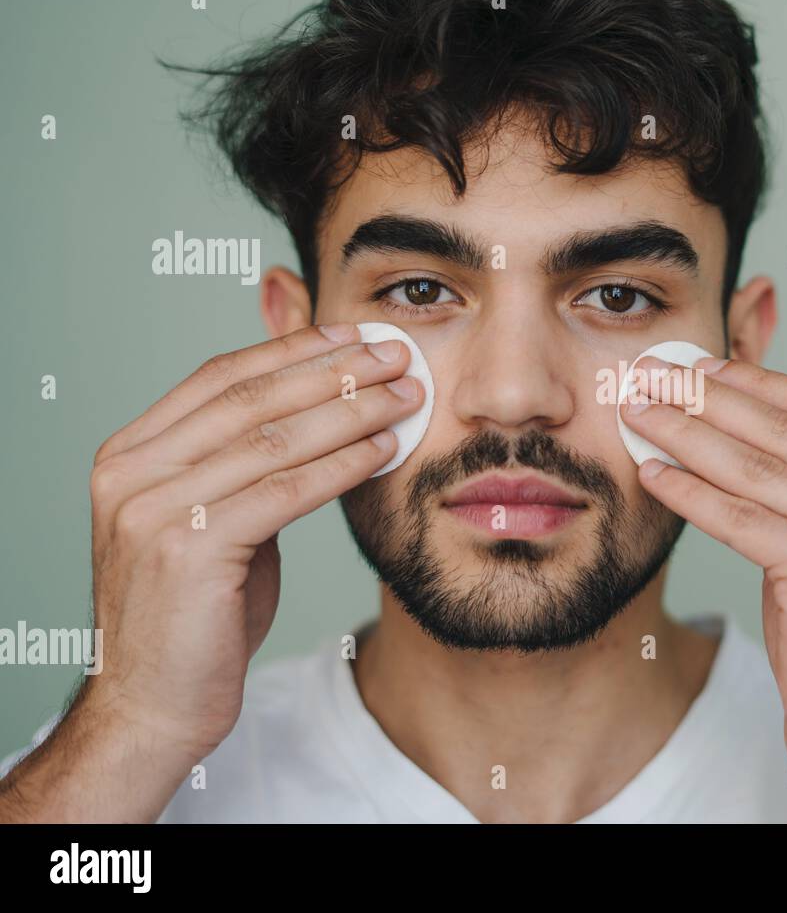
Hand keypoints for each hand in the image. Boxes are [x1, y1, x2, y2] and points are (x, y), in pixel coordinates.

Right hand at [83, 324, 421, 762]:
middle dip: (333, 371)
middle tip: (397, 355)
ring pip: (274, 440)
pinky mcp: (187, 550)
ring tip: (407, 396)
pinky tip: (385, 449)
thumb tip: (319, 409)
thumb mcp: (216, 520)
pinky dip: (342, 465)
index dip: (292, 351)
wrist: (155, 704)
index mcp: (128, 454)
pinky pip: (285, 491)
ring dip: (352, 411)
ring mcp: (152, 510)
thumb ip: (245, 466)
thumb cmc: (197, 614)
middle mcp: (130, 473)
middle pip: (250, 399)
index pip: (219, 378)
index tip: (353, 334)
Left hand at [620, 355, 786, 821]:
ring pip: (759, 467)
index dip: (762, 382)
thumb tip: (740, 436)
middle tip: (655, 372)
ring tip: (639, 412)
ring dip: (688, 433)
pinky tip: (654, 472)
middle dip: (711, 395)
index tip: (705, 364)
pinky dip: (690, 491)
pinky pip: (741, 517)